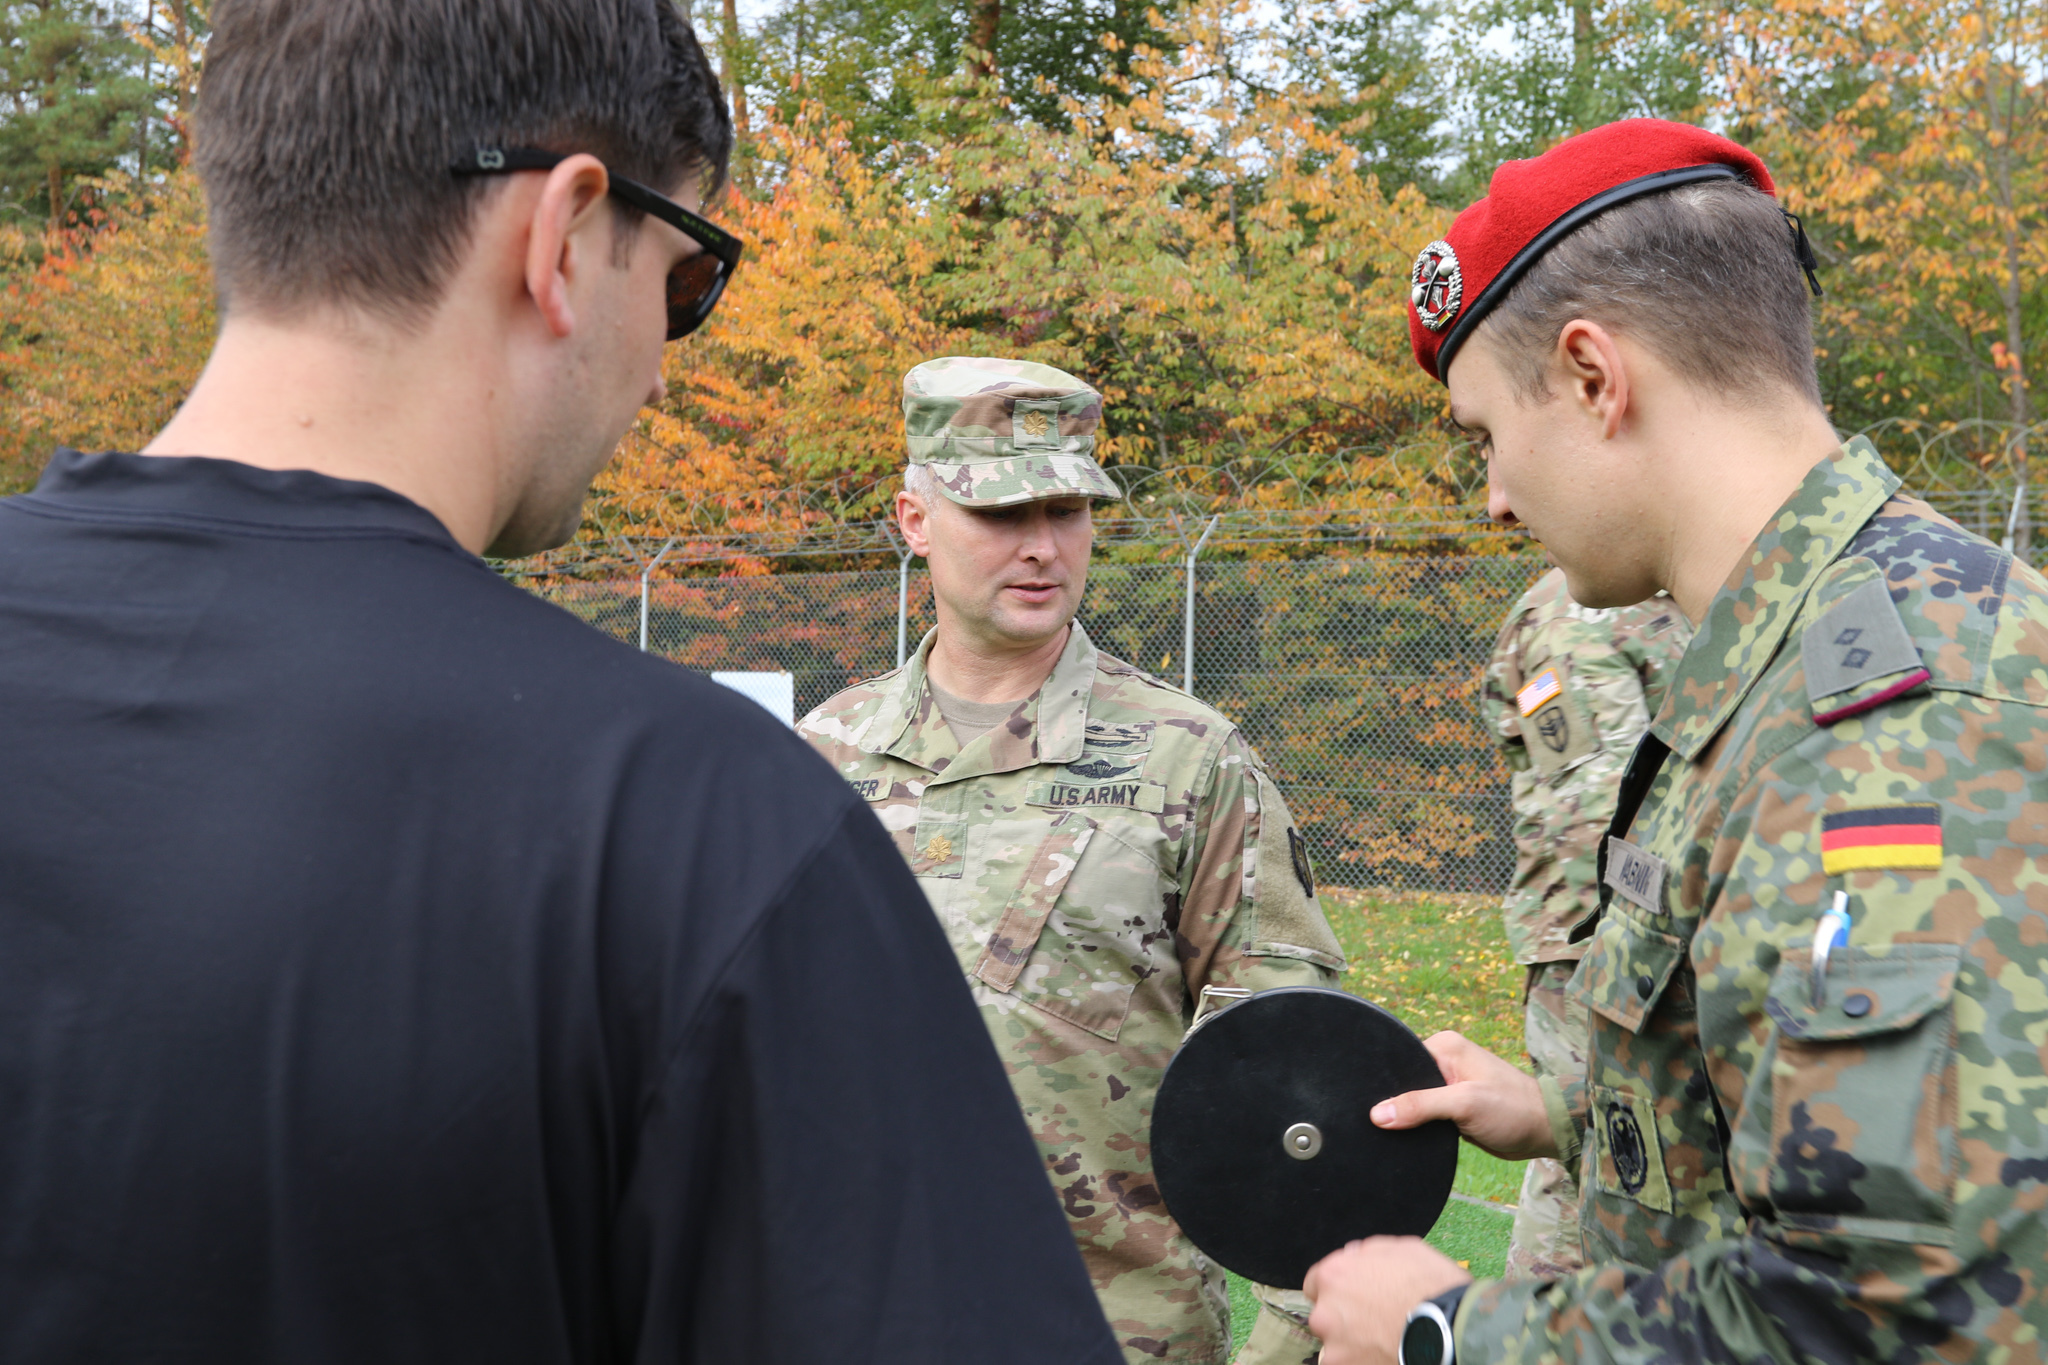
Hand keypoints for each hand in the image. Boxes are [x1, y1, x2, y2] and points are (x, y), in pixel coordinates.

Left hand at [1303, 1237, 1470, 1364]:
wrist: (1452, 1329)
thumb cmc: (1432, 1286)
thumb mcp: (1402, 1250)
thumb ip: (1368, 1253)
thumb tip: (1354, 1255)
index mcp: (1334, 1276)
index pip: (1315, 1284)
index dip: (1337, 1291)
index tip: (1354, 1299)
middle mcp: (1325, 1312)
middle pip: (1324, 1318)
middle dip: (1344, 1320)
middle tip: (1375, 1324)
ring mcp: (1335, 1348)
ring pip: (1336, 1349)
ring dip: (1353, 1348)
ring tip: (1384, 1344)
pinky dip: (1365, 1363)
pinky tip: (1387, 1356)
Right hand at [1373, 1031, 1555, 1161]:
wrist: (1544, 1133)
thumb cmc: (1513, 1109)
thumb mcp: (1464, 1104)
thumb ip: (1420, 1105)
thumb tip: (1377, 1114)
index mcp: (1444, 1046)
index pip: (1399, 1061)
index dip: (1384, 1084)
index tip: (1366, 1105)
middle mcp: (1444, 1062)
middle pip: (1403, 1083)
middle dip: (1394, 1104)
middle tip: (1378, 1126)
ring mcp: (1448, 1086)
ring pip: (1412, 1103)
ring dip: (1406, 1119)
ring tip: (1391, 1135)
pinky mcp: (1453, 1109)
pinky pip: (1424, 1117)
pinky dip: (1418, 1128)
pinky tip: (1408, 1138)